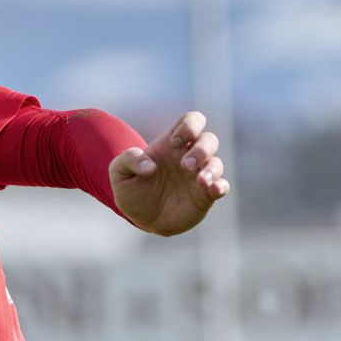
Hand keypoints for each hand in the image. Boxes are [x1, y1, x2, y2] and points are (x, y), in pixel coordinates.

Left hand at [110, 109, 229, 236]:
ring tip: (200, 181)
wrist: (140, 218)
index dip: (189, 126)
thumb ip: (128, 160)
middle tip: (186, 165)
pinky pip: (222, 186)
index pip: (192, 121)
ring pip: (216, 163)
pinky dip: (221, 186)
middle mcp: (189, 156)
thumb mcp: (119, 173)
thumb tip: (149, 165)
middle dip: (201, 149)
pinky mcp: (205, 196)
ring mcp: (199, 176)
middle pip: (209, 140)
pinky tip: (214, 189)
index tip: (175, 142)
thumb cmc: (131, 190)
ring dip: (211, 169)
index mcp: (172, 144)